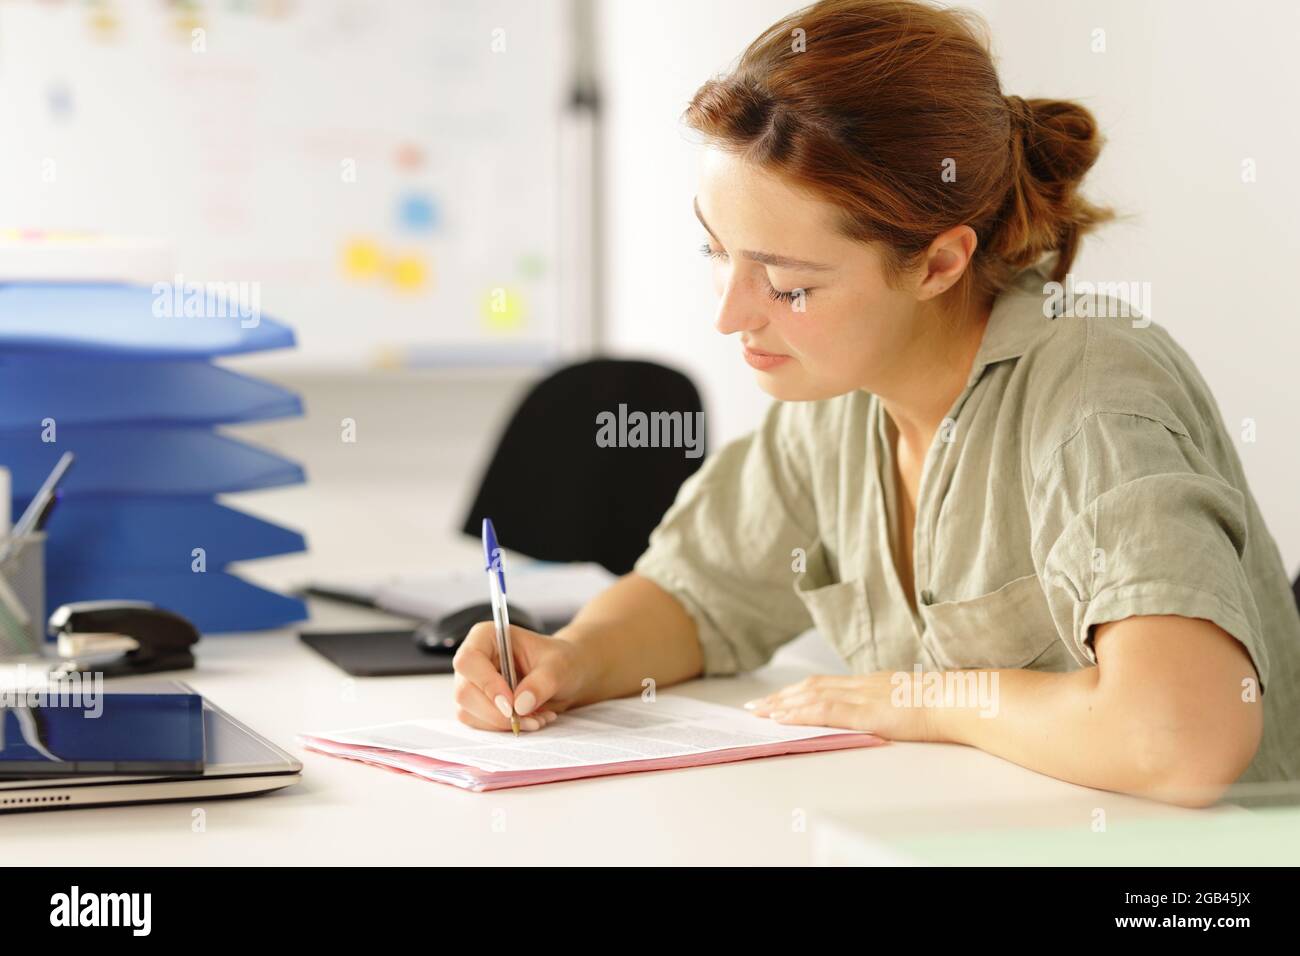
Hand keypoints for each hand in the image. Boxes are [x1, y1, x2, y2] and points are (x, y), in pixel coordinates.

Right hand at [452, 622, 595, 732]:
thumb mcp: (559, 666)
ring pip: (468, 712)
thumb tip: (519, 705)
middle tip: (530, 718)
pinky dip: (504, 728)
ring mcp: (472, 684)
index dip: (486, 684)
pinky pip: (479, 723)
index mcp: (486, 637)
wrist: (565, 675)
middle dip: (497, 713)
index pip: (469, 660)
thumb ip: (541, 682)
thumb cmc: (560, 661)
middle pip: (465, 692)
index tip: (511, 705)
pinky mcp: (477, 705)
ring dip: (503, 723)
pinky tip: (529, 720)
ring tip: (537, 718)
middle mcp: (474, 660)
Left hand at [744, 673, 935, 740]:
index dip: (800, 690)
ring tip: (760, 713)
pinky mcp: (865, 711)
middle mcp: (862, 684)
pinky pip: (824, 711)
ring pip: (811, 696)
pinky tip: (782, 719)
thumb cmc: (945, 704)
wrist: (959, 700)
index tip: (780, 697)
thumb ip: (893, 706)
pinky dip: (800, 714)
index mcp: (872, 683)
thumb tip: (887, 714)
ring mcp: (863, 696)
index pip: (827, 683)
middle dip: (782, 696)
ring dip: (782, 705)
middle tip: (757, 706)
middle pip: (812, 686)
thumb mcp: (912, 702)